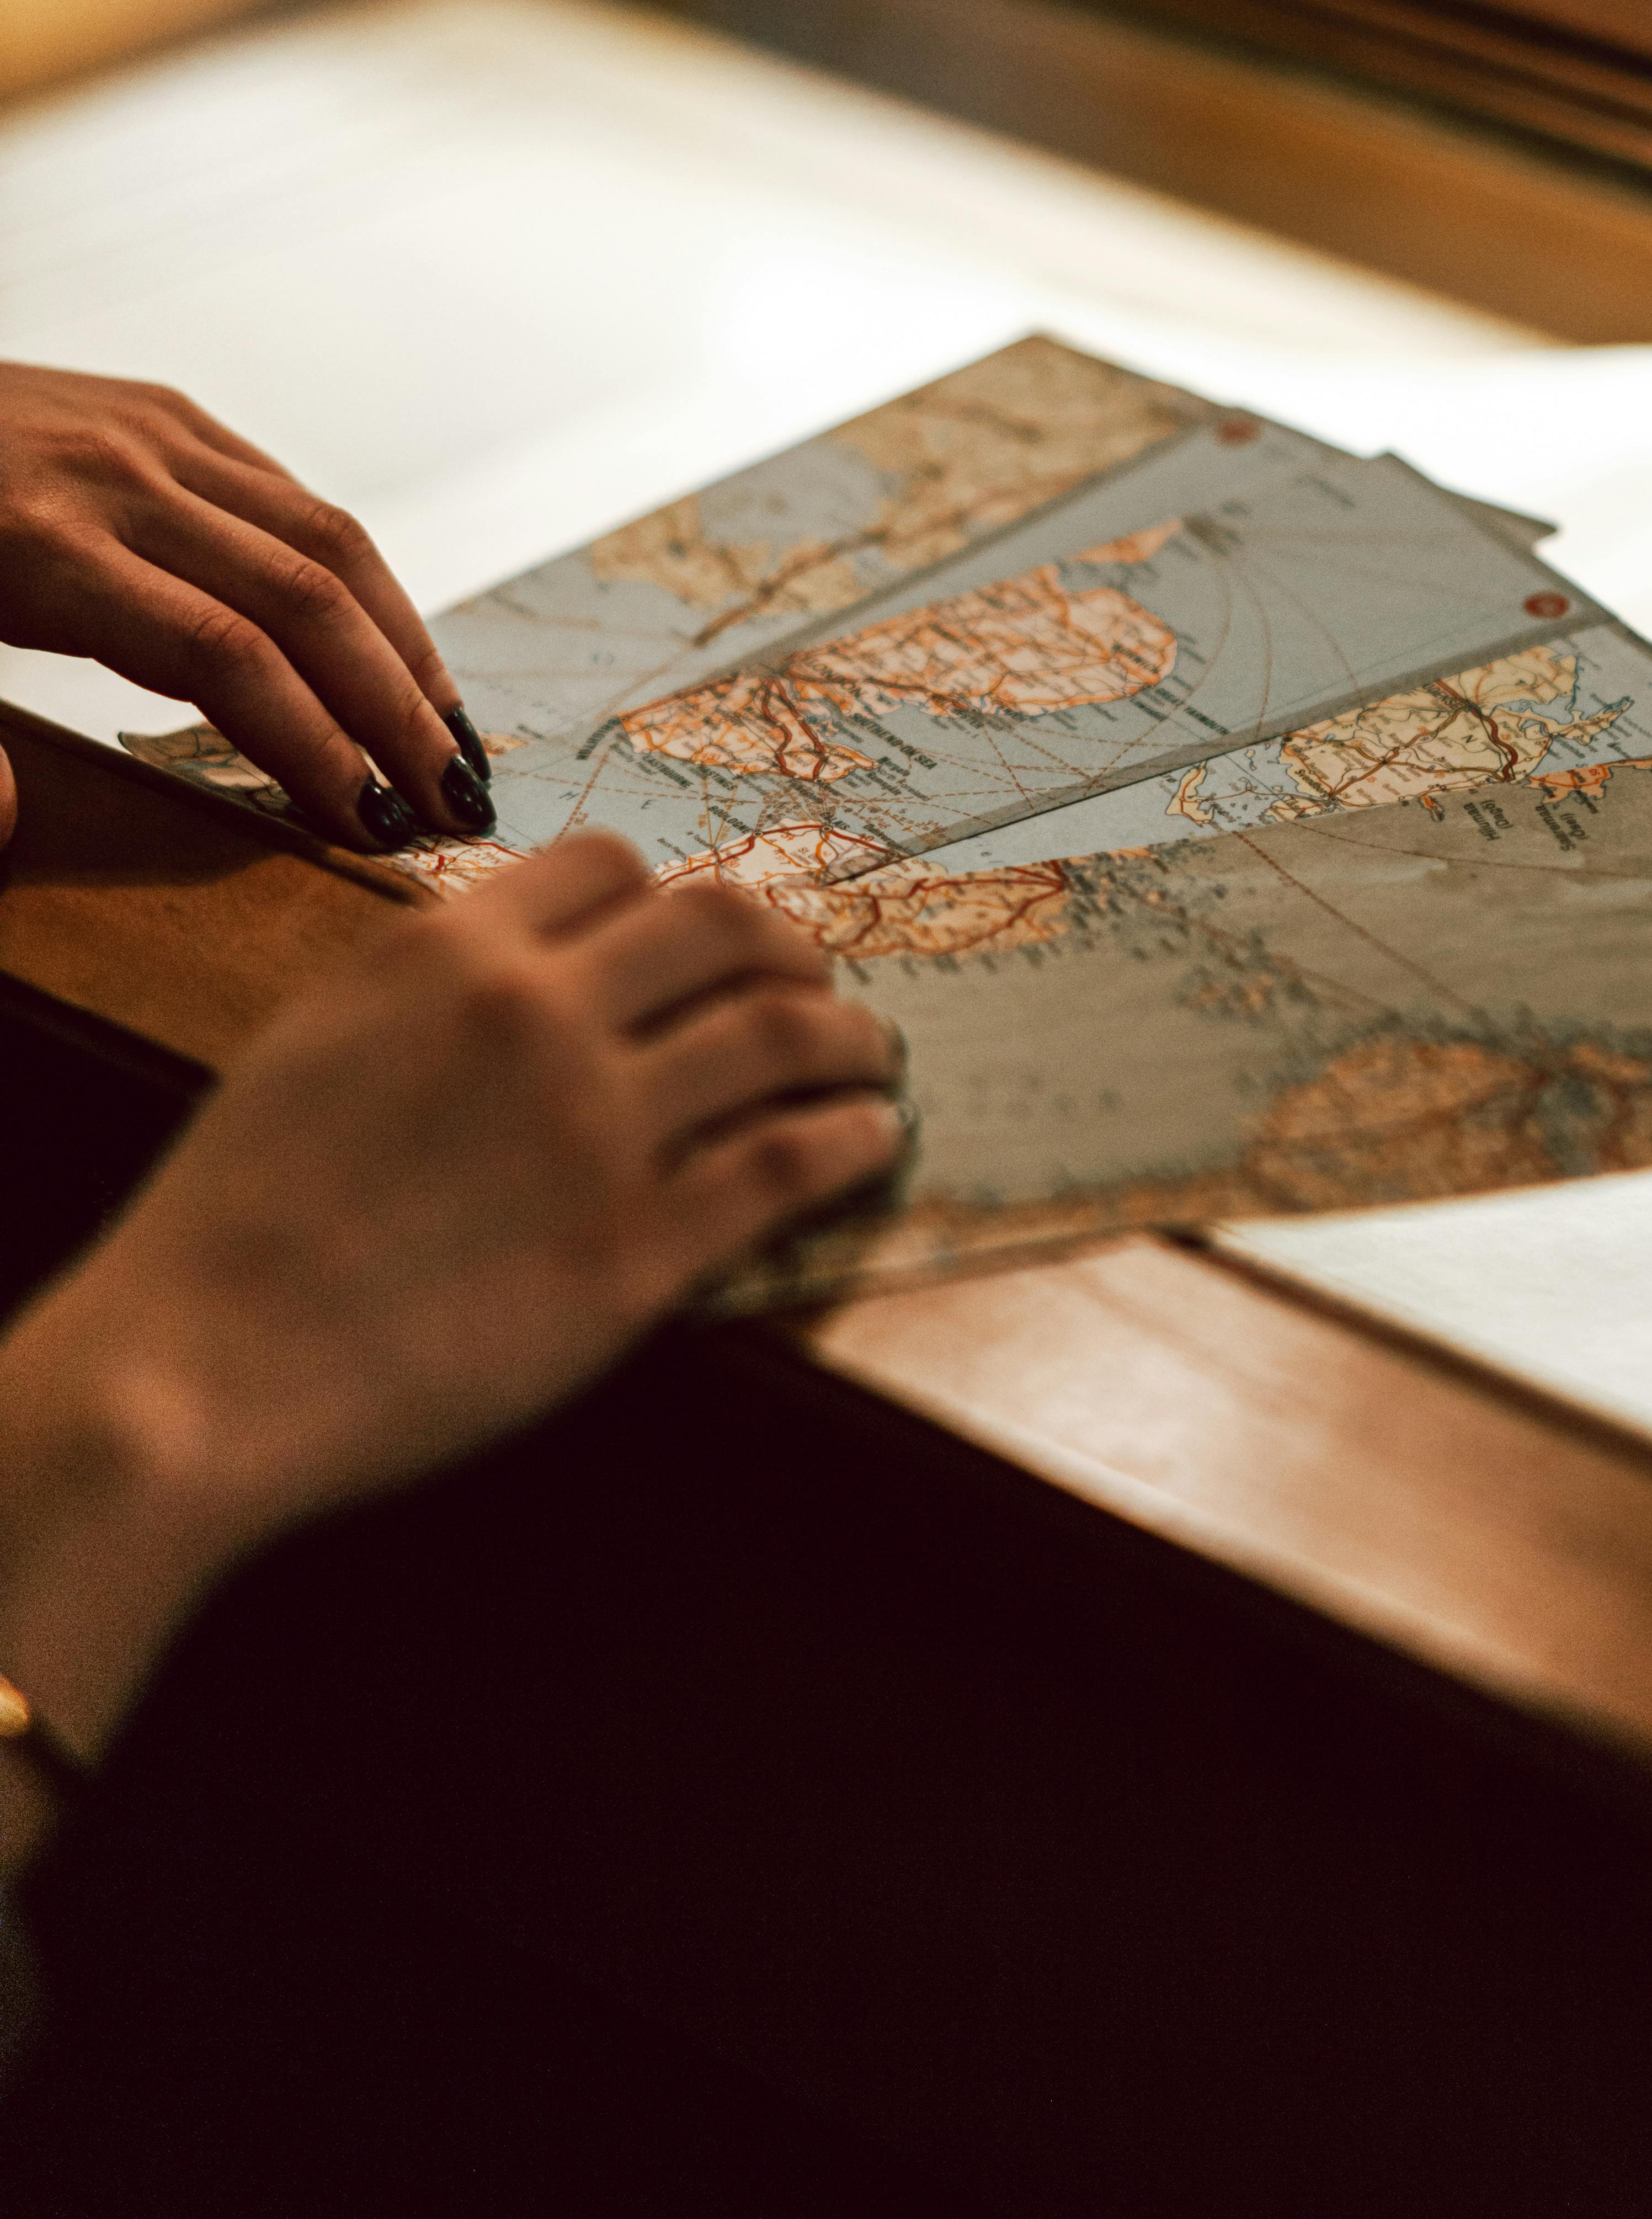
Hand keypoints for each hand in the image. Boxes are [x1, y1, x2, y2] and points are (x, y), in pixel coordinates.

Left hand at [0, 362, 491, 851]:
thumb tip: (6, 827)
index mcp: (41, 546)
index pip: (221, 655)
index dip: (309, 743)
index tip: (371, 823)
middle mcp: (118, 480)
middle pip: (301, 597)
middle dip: (394, 707)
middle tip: (456, 800)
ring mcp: (151, 435)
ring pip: (323, 537)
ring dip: (405, 641)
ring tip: (452, 731)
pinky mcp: (166, 413)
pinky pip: (291, 496)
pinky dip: (361, 580)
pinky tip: (390, 642)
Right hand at [0, 836, 902, 1782]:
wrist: (200, 1364)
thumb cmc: (238, 1217)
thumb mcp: (322, 1039)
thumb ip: (434, 989)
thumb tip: (528, 963)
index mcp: (452, 952)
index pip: (615, 866)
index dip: (673, 898)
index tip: (707, 938)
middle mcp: (539, 1015)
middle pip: (727, 926)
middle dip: (793, 947)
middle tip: (819, 983)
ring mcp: (597, 1130)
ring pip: (783, 1035)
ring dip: (850, 1039)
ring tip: (872, 1060)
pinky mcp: (635, 1251)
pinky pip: (786, 1163)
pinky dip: (848, 1141)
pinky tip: (867, 1142)